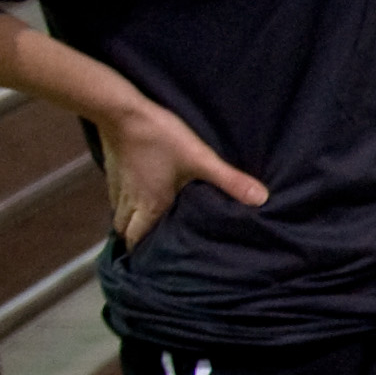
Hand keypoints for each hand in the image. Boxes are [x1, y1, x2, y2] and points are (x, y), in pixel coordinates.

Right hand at [103, 101, 265, 248]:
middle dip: (137, 239)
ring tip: (148, 224)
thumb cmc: (159, 137)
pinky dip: (128, 201)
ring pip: (120, 212)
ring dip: (132, 220)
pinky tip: (142, 193)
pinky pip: (118, 194)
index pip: (136, 239)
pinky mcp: (114, 168)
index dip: (143, 253)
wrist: (121, 110)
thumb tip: (261, 199)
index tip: (153, 264)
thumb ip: (229, 180)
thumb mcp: (200, 159)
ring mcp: (117, 184)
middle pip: (125, 229)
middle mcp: (128, 199)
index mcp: (148, 205)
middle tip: (152, 246)